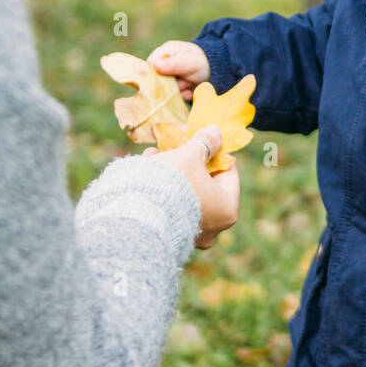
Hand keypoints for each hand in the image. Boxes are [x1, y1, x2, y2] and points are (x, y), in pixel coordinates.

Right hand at [141, 125, 240, 247]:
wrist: (138, 217)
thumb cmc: (173, 184)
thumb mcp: (190, 156)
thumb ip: (205, 143)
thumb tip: (216, 132)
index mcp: (227, 209)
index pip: (227, 173)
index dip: (216, 152)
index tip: (204, 139)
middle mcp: (213, 226)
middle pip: (204, 183)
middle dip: (188, 161)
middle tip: (176, 144)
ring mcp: (191, 234)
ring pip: (184, 194)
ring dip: (171, 171)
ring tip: (154, 154)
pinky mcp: (169, 235)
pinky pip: (170, 205)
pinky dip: (161, 187)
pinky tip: (146, 169)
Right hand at [148, 40, 209, 100]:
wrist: (217, 73)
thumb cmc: (202, 61)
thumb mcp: (189, 61)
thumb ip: (173, 64)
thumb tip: (154, 66)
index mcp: (164, 53)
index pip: (150, 65)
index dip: (154, 73)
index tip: (165, 78)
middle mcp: (163, 66)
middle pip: (155, 79)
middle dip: (171, 83)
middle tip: (185, 80)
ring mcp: (168, 79)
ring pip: (164, 90)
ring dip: (178, 89)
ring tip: (189, 82)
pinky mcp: (174, 89)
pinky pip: (172, 97)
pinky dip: (182, 96)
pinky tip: (190, 92)